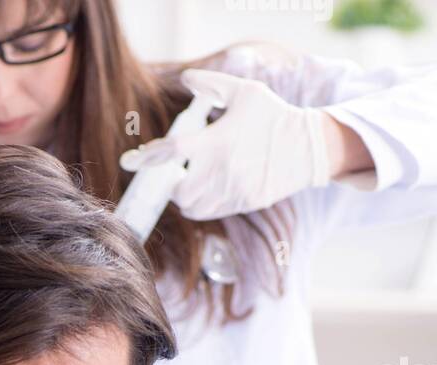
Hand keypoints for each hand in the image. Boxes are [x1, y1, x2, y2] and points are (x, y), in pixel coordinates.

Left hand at [120, 68, 330, 220]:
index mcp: (219, 142)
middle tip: (174, 172)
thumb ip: (212, 85)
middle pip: (178, 191)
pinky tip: (207, 190)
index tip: (128, 161)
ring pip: (192, 207)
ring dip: (183, 197)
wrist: (307, 148)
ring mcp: (233, 192)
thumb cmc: (273, 116)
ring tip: (190, 181)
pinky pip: (210, 213)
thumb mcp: (245, 92)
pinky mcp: (242, 205)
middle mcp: (223, 171)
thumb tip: (186, 79)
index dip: (147, 158)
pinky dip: (200, 205)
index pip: (174, 151)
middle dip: (170, 184)